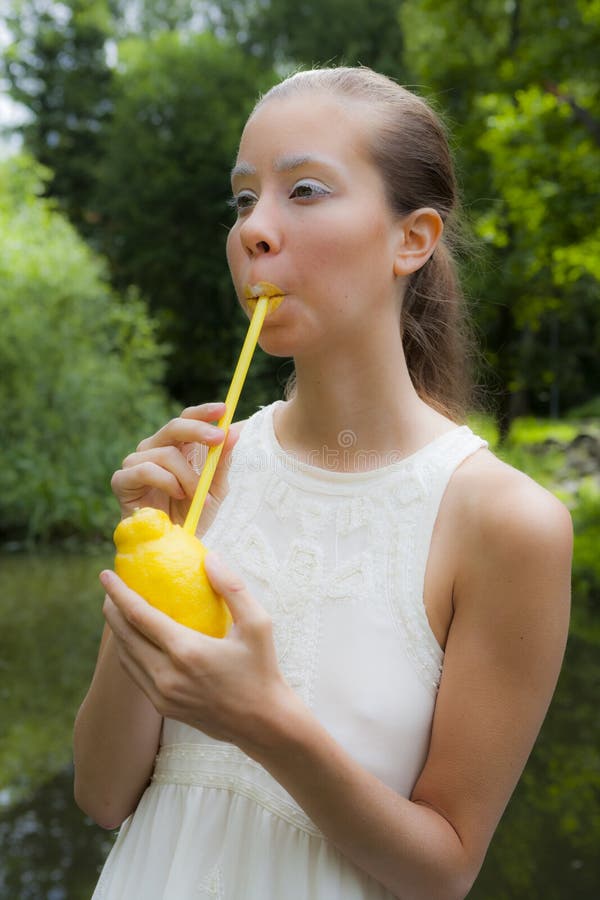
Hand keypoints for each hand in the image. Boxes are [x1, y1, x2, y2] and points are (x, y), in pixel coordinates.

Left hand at [100, 554, 290, 751]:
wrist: (262, 723)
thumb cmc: (262, 670)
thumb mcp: (258, 624)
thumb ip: (233, 588)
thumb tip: (211, 557)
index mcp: (186, 651)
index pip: (139, 616)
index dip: (119, 593)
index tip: (106, 575)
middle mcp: (167, 675)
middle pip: (124, 636)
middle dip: (111, 609)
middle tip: (109, 589)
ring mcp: (162, 694)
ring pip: (126, 657)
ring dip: (117, 632)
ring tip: (118, 611)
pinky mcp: (163, 707)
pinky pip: (135, 675)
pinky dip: (128, 653)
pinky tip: (134, 641)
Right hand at [111, 402, 239, 527]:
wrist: (173, 546)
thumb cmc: (193, 515)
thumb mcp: (215, 489)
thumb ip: (222, 461)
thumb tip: (234, 432)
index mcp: (175, 447)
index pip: (186, 419)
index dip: (203, 412)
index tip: (223, 409)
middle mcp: (154, 449)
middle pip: (174, 426)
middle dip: (198, 430)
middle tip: (218, 439)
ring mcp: (135, 463)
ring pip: (166, 454)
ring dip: (188, 476)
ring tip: (197, 495)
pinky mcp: (122, 480)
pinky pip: (146, 469)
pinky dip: (167, 482)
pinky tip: (177, 495)